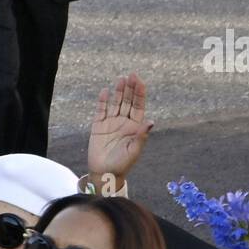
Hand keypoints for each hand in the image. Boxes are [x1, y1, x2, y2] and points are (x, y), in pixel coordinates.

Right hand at [86, 73, 151, 187]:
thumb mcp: (134, 150)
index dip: (139, 93)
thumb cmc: (123, 164)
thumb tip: (150, 122)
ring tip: (121, 79)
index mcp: (135, 126)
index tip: (139, 81)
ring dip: (118, 91)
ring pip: (115, 103)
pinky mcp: (98, 126)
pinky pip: (100, 111)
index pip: (138, 105)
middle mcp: (124, 121)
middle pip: (128, 101)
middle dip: (130, 88)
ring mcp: (111, 122)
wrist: (105, 173)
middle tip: (131, 75)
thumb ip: (141, 136)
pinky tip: (104, 92)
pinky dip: (102, 101)